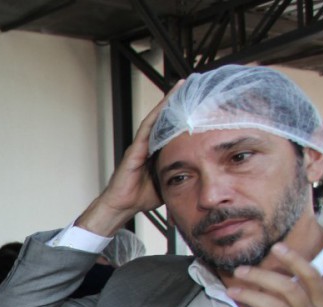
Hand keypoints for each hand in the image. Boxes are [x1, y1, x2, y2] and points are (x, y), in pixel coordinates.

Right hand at [76, 80, 183, 235]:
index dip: (183, 114)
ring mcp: (140, 145)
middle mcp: (148, 144)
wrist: (121, 206)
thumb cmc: (140, 196)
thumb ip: (181, 173)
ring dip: (167, 101)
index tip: (197, 101)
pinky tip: (166, 103)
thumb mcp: (168, 182)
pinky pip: (147, 127)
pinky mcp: (135, 149)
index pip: (172, 128)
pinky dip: (157, 114)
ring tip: (180, 86)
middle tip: (192, 85)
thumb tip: (201, 173)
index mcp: (156, 151)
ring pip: (156, 118)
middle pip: (164, 118)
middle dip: (176, 101)